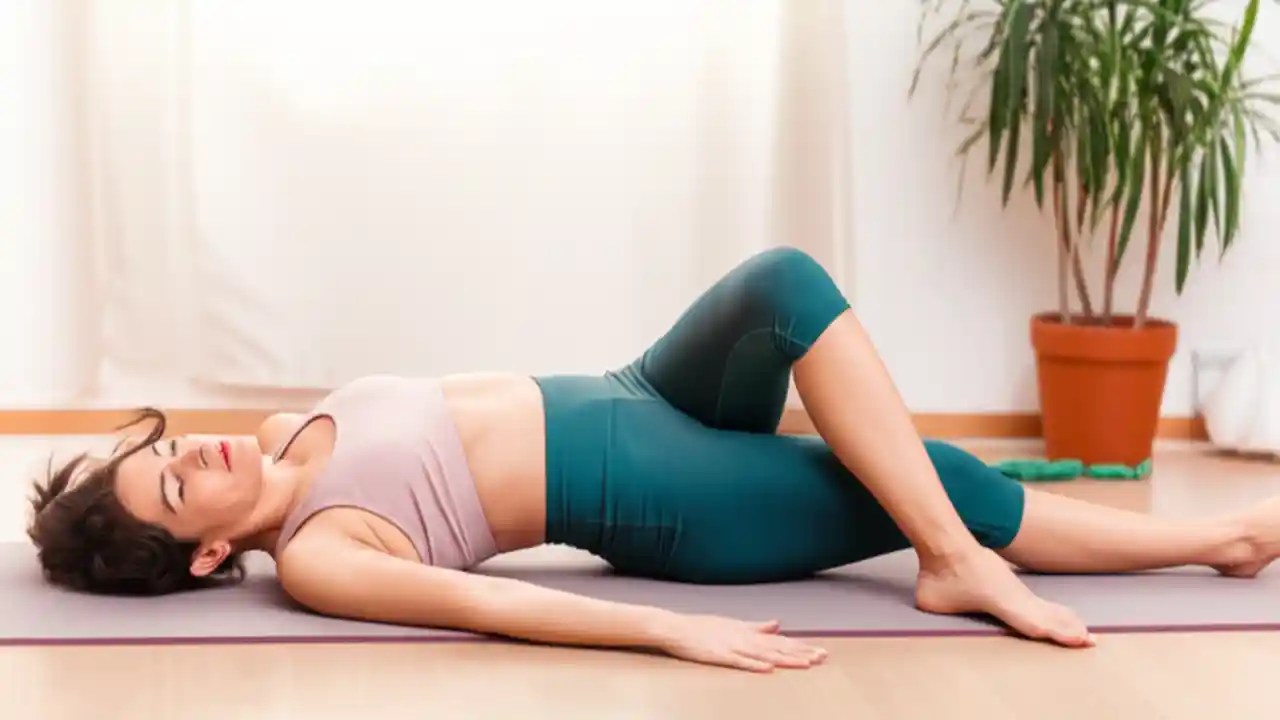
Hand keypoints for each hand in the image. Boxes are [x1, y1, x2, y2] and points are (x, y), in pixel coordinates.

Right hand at [652, 612, 827, 671]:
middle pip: (778, 647)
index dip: (800, 646)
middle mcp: (745, 638)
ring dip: (786, 659)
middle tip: (822, 657)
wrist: (676, 627)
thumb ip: (757, 626)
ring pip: (764, 654)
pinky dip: (754, 665)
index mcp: (749, 632)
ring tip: (805, 664)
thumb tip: (777, 624)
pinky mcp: (720, 656)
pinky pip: (740, 661)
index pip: (780, 641)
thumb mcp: (734, 624)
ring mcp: (733, 646)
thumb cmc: (703, 628)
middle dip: (801, 653)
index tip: (820, 651)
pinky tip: (769, 669)